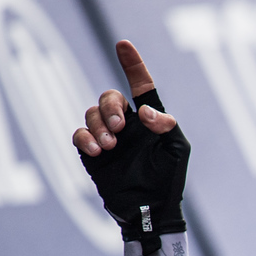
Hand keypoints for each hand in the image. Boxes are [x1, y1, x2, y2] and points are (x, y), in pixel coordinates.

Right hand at [75, 41, 189, 252]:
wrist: (149, 211)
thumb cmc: (168, 180)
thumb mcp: (176, 151)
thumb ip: (166, 126)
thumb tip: (145, 112)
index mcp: (149, 121)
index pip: (141, 86)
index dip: (133, 65)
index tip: (123, 44)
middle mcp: (127, 125)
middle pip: (109, 97)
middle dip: (110, 106)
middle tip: (118, 128)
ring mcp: (108, 138)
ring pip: (91, 113)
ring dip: (98, 125)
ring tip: (109, 146)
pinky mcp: (92, 153)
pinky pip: (79, 134)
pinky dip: (84, 138)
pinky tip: (96, 151)